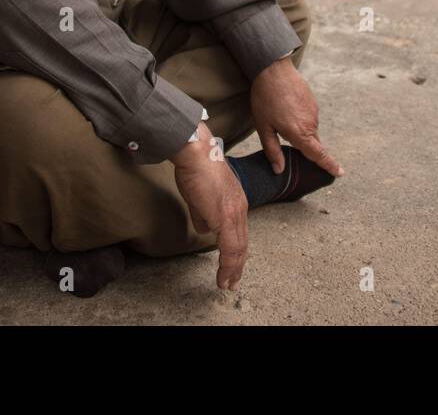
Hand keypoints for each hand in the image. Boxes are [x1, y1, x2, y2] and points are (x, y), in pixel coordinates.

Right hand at [170, 122, 247, 290]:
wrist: (196, 153)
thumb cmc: (195, 168)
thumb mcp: (200, 195)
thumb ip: (203, 214)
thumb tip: (204, 229)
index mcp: (236, 202)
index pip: (238, 232)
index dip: (235, 251)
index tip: (232, 265)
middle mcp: (240, 208)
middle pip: (242, 243)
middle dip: (237, 265)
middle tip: (232, 282)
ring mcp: (234, 213)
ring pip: (238, 248)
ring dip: (233, 268)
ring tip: (227, 284)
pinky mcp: (225, 216)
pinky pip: (229, 247)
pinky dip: (228, 264)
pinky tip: (223, 275)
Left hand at [250, 57, 343, 177]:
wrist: (273, 69)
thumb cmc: (265, 99)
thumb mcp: (263, 127)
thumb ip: (272, 150)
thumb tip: (279, 169)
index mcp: (299, 133)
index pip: (318, 155)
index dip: (329, 165)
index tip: (339, 173)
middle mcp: (311, 124)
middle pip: (312, 144)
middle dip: (303, 148)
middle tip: (286, 140)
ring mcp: (314, 111)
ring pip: (310, 130)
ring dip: (299, 131)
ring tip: (279, 119)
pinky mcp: (312, 102)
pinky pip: (309, 117)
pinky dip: (300, 119)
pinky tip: (285, 109)